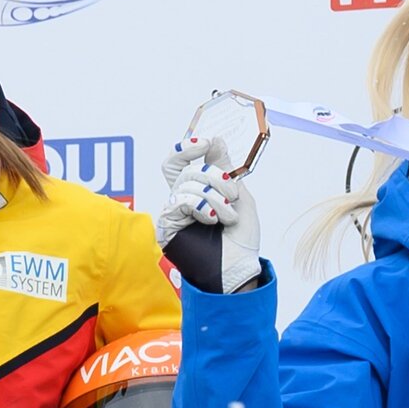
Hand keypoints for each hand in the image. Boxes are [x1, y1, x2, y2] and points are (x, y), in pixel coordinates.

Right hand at [154, 134, 261, 292]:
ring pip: (186, 183)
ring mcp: (173, 213)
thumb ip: (224, 167)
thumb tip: (214, 139)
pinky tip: (212, 220)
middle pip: (185, 170)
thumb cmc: (241, 240)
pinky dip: (202, 206)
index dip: (188, 147)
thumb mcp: (239, 196)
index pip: (179, 161)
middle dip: (214, 176)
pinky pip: (180, 200)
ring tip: (227, 217)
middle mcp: (181, 201)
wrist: (239, 268)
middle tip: (232, 193)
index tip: (207, 143)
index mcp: (197, 192)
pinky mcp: (167, 226)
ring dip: (214, 196)